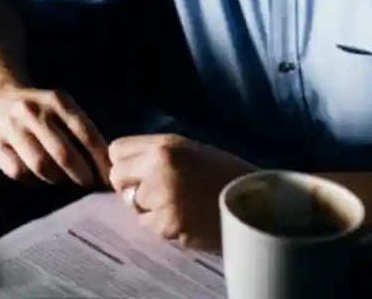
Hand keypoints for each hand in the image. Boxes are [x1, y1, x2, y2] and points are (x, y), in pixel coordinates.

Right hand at [0, 85, 110, 187]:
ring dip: (58, 178)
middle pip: (63, 153)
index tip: (110, 175)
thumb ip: (80, 130)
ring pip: (41, 165)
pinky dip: (34, 179)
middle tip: (90, 184)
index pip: (85, 133)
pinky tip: (41, 177)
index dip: (100, 159)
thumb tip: (104, 165)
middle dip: (81, 174)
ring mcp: (11, 129)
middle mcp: (32, 112)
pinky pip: (20, 172)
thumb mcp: (60, 107)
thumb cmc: (38, 108)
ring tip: (66, 180)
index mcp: (55, 100)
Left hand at [108, 134, 256, 251]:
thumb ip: (157, 156)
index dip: (126, 163)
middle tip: (156, 193)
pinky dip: (162, 226)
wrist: (254, 203)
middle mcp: (161, 166)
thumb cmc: (223, 175)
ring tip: (177, 206)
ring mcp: (163, 196)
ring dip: (148, 208)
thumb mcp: (191, 152)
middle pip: (117, 176)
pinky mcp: (168, 223)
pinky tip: (184, 220)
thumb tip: (126, 168)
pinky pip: (148, 225)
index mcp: (167, 145)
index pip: (117, 150)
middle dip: (131, 186)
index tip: (138, 173)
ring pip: (131, 204)